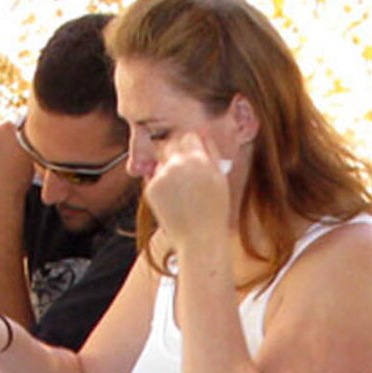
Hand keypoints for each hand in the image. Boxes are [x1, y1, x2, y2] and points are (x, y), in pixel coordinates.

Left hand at [143, 131, 231, 251]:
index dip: (192, 145)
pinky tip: (175, 200)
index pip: (189, 137)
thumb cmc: (214, 211)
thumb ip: (212, 153)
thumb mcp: (220, 180)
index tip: (194, 156)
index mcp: (199, 160)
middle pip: (171, 144)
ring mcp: (162, 175)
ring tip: (183, 191)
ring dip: (169, 168)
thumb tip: (202, 133)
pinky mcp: (151, 187)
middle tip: (186, 173)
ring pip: (162, 160)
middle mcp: (178, 164)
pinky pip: (155, 177)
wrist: (200, 239)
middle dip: (177, 153)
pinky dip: (163, 184)